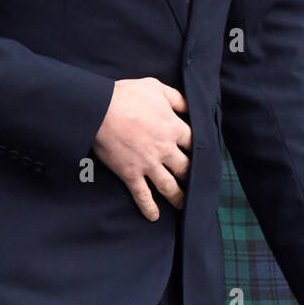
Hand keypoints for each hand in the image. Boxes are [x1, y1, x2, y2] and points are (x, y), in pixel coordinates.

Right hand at [92, 77, 192, 221]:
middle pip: (186, 168)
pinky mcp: (130, 174)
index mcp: (174, 128)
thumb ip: (176, 98)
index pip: (196, 143)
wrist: (99, 109)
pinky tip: (154, 216)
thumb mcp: (156, 87)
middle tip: (198, 185)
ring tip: (184, 205)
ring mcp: (148, 164)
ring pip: (169, 186)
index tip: (204, 158)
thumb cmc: (127, 95)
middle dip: (193, 177)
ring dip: (178, 197)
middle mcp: (165, 149)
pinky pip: (142, 195)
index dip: (201, 150)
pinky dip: (149, 207)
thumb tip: (190, 106)